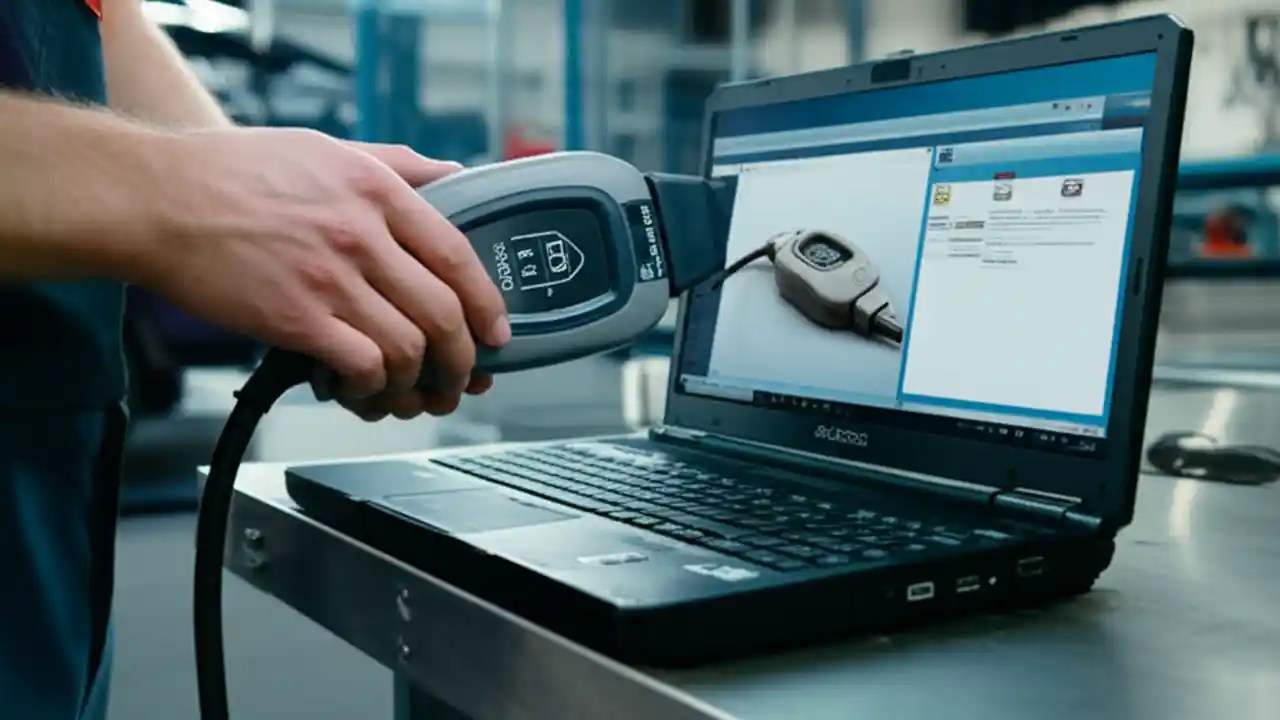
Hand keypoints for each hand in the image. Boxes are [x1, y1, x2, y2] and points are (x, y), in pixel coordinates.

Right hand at [136, 128, 509, 418]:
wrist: (157, 198)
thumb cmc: (234, 172)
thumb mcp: (329, 148)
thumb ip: (398, 165)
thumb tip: (455, 177)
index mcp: (378, 191)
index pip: (459, 256)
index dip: (487, 305)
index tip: (496, 332)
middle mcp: (363, 234)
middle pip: (444, 314)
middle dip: (463, 360)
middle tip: (461, 379)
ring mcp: (330, 279)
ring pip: (409, 349)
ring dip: (419, 385)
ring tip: (411, 395)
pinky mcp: (295, 319)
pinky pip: (362, 367)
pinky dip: (373, 389)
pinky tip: (363, 390)